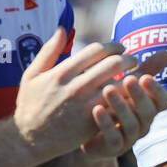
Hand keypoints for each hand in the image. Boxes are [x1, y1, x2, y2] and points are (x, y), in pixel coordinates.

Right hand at [12, 29, 158, 161]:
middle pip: (113, 64)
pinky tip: (133, 95)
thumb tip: (62, 28)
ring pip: (120, 85)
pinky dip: (128, 98)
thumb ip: (48, 51)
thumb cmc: (30, 103)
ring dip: (133, 78)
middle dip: (128, 59)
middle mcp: (76, 87)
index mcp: (62, 72)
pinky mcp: (95, 121)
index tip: (121, 48)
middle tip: (133, 60)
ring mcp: (86, 105)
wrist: (29, 139)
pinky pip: (118, 106)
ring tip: (137, 76)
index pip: (97, 50)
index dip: (114, 46)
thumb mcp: (32, 75)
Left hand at [80, 58, 166, 156]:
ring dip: (120, 106)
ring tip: (107, 89)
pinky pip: (113, 138)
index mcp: (149, 109)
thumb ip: (146, 72)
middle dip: (139, 95)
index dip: (157, 91)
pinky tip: (96, 109)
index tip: (144, 76)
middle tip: (128, 79)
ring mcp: (129, 138)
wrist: (87, 135)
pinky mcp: (113, 148)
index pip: (164, 102)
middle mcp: (143, 124)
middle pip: (148, 112)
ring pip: (131, 124)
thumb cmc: (111, 106)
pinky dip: (106, 123)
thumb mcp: (127, 89)